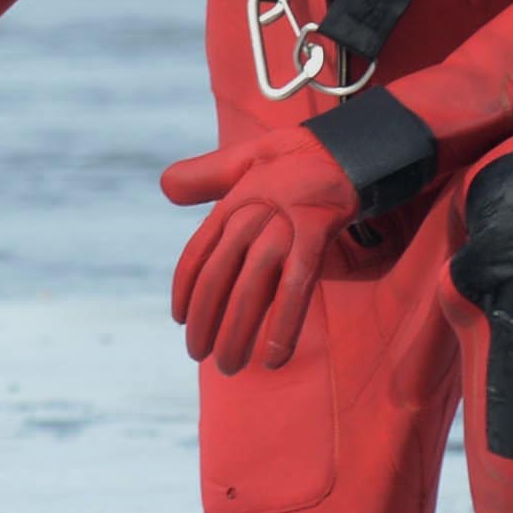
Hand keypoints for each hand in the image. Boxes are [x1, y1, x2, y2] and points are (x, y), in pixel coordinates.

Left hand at [154, 127, 367, 376]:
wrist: (348, 146)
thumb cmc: (295, 156)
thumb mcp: (243, 159)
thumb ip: (205, 177)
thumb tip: (165, 188)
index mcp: (230, 205)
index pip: (196, 256)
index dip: (185, 291)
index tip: (180, 320)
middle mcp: (250, 218)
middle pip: (217, 280)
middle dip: (205, 322)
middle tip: (198, 356)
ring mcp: (282, 230)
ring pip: (251, 291)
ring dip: (238, 333)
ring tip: (229, 366)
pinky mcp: (314, 239)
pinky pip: (295, 291)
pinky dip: (283, 327)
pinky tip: (274, 360)